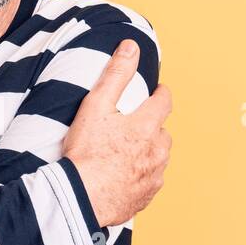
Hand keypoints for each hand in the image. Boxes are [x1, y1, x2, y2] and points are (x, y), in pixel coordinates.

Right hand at [62, 39, 172, 226]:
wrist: (81, 197)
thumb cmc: (86, 152)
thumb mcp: (96, 105)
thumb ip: (116, 74)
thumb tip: (131, 46)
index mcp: (148, 127)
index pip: (164, 102)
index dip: (161, 94)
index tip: (157, 92)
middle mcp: (157, 152)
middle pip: (163, 132)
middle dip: (152, 127)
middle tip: (132, 126)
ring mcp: (154, 177)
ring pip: (158, 158)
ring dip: (148, 153)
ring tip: (126, 153)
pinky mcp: (145, 198)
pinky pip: (149, 182)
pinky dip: (140, 176)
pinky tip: (123, 176)